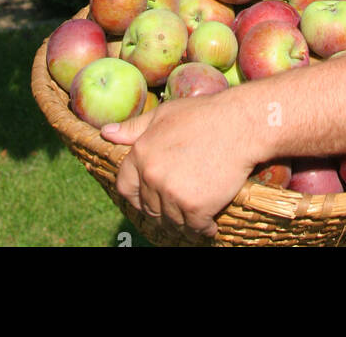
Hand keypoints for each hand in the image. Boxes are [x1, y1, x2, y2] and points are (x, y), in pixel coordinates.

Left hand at [101, 95, 256, 241]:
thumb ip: (134, 128)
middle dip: (162, 208)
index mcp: (141, 154)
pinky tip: (210, 223)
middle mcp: (152, 176)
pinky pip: (194, 229)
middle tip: (179, 203)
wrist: (240, 125)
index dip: (136, 194)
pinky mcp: (195, 208)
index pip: (125, 187)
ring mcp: (172, 194)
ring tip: (195, 213)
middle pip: (150, 207)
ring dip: (183, 221)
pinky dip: (202, 230)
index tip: (149, 197)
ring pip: (171, 221)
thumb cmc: (203, 115)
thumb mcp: (164, 115)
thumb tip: (105, 133)